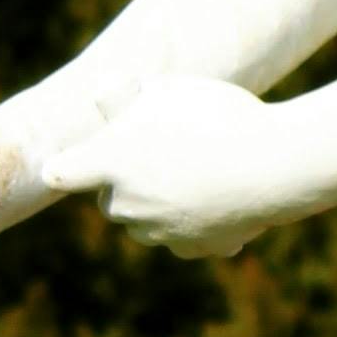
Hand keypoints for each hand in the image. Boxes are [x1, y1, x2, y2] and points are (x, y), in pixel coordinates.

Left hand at [39, 77, 314, 259]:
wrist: (275, 163)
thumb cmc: (217, 116)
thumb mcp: (167, 87)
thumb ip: (125, 95)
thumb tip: (101, 94)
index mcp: (110, 162)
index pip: (60, 172)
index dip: (65, 166)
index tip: (65, 164)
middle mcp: (127, 204)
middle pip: (108, 200)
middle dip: (125, 182)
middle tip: (164, 148)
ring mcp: (161, 232)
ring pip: (146, 222)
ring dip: (158, 204)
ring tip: (201, 168)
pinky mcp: (197, 249)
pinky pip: (186, 236)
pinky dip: (198, 221)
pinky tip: (226, 194)